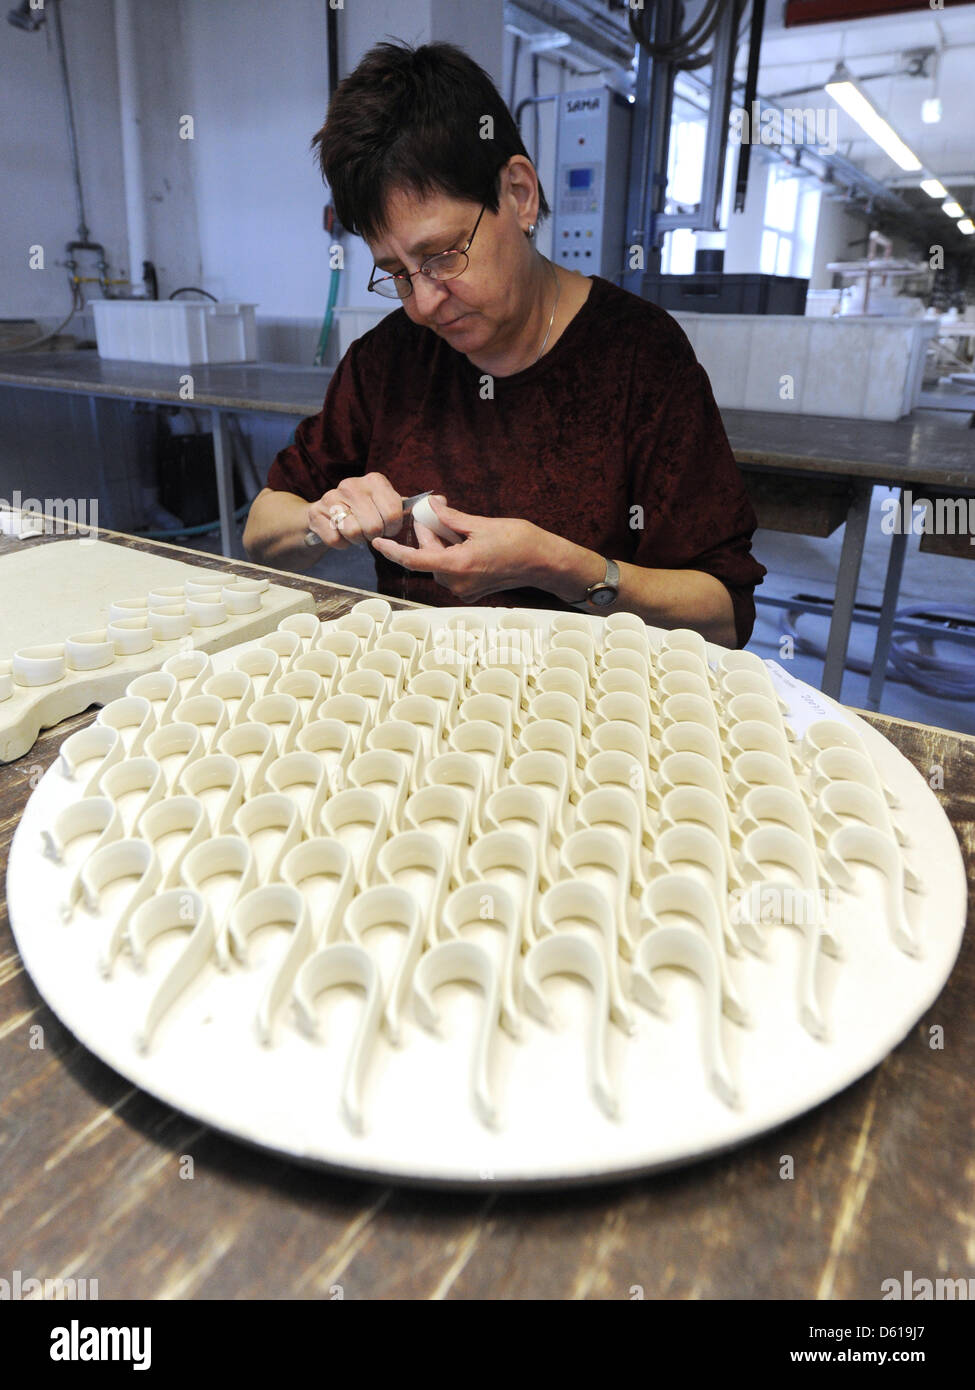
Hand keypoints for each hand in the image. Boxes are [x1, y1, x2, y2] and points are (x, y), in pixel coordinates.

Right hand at [305, 472, 404, 549]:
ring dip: (357, 540)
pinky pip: (336, 540)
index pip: (393, 514)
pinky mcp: (316, 512)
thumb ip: (408, 507)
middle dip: (374, 535)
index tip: (388, 527)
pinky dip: (341, 544)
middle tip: (369, 531)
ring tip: (355, 531)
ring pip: (354, 533)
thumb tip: (437, 502)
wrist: (328, 512)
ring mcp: (331, 496)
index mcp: (375, 481)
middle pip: (373, 526)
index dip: (392, 528)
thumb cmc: (365, 511)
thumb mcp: (387, 505)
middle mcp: (352, 484)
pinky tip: (341, 533)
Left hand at [372, 496, 545, 602]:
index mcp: (458, 566)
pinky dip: (452, 555)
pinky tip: (466, 542)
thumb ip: (450, 517)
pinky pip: (451, 572)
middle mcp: (457, 584)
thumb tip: (430, 506)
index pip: (415, 560)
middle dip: (429, 535)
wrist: (544, 562)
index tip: (377, 542)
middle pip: (428, 558)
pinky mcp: (472, 592)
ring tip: (458, 527)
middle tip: (436, 511)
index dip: (393, 551)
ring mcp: (465, 591)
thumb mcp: (481, 524)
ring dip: (442, 545)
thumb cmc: (518, 542)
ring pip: (439, 564)